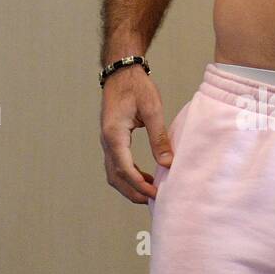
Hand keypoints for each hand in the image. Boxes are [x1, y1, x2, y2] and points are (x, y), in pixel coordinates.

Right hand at [99, 65, 170, 203]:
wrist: (121, 72)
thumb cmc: (136, 86)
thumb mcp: (152, 109)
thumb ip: (159, 137)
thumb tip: (168, 163)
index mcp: (114, 133)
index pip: (124, 167)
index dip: (139, 184)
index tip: (156, 194)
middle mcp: (106, 140)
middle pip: (115, 176)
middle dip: (133, 192)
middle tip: (154, 202)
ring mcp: (107, 141)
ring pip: (113, 173)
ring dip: (129, 187)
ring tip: (150, 194)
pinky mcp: (112, 139)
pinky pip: (116, 164)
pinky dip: (128, 176)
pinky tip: (144, 178)